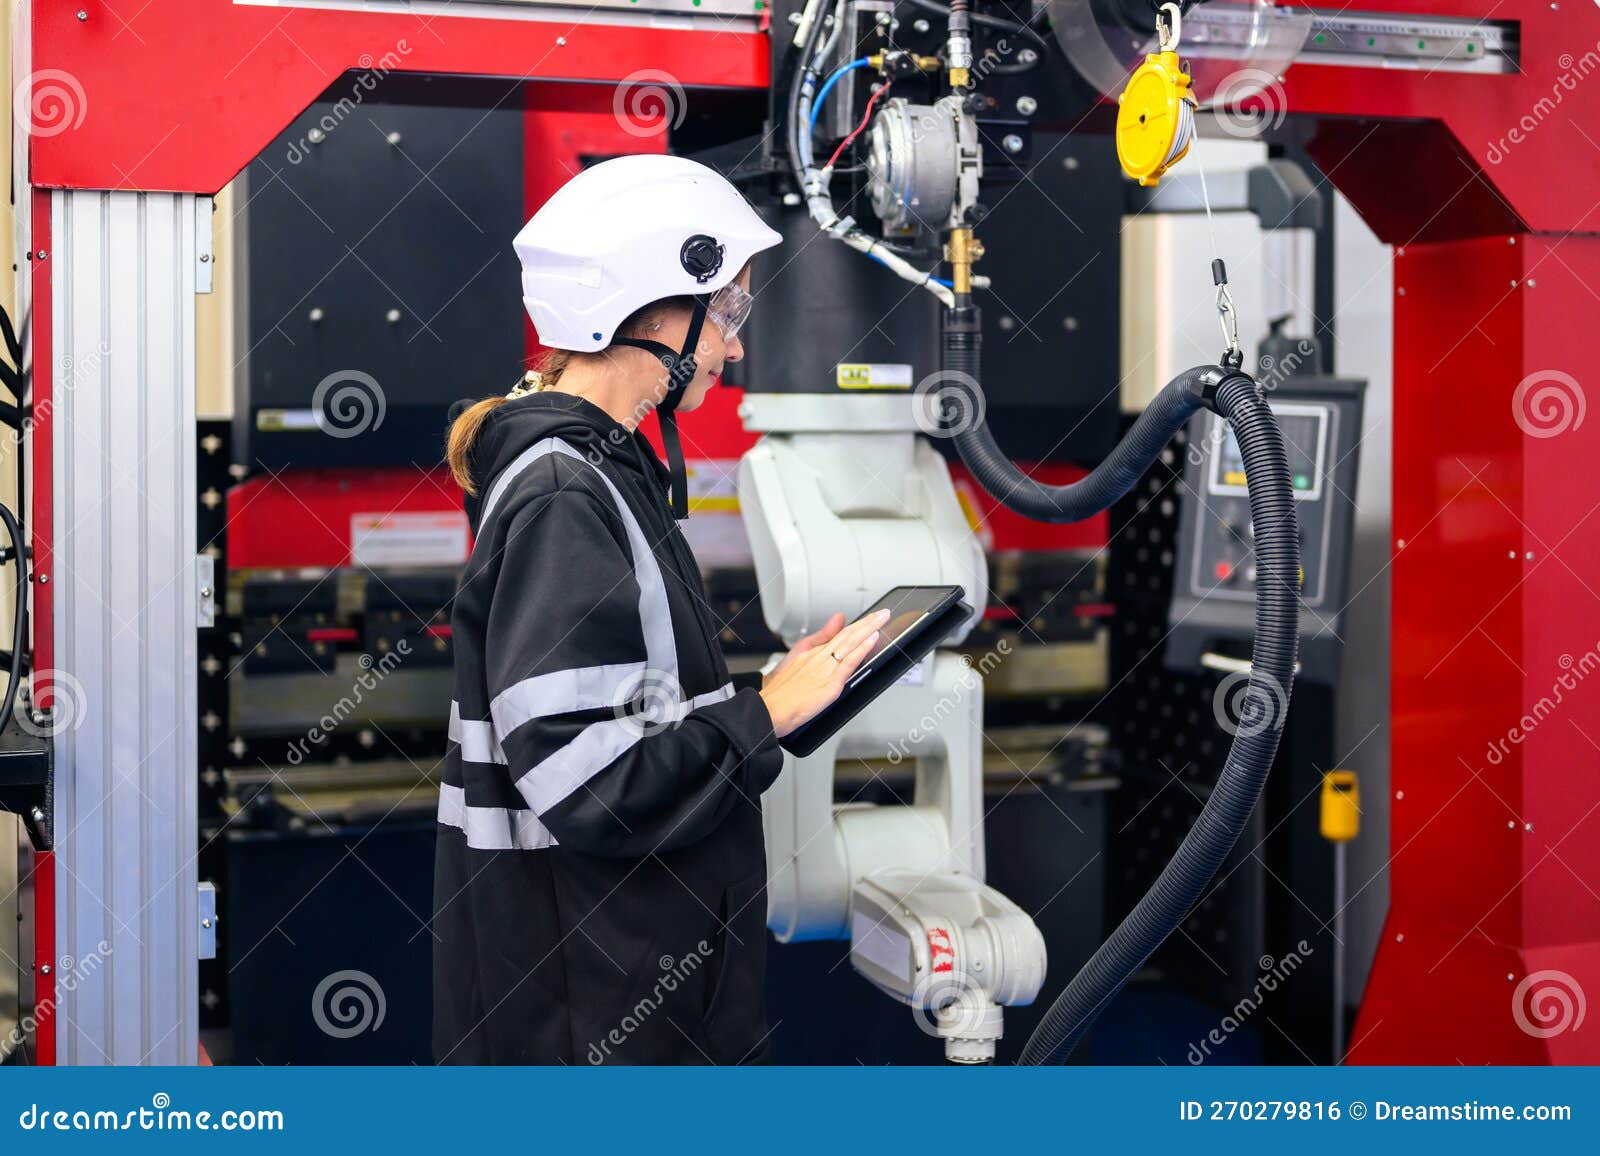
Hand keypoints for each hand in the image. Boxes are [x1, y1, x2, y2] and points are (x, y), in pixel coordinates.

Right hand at [758, 609, 889, 738]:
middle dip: (867, 621)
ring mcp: (825, 669)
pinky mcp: (830, 683)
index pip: (839, 635)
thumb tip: (830, 628)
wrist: (770, 710)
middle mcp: (819, 657)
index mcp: (811, 654)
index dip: (857, 625)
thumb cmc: (779, 693)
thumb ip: (816, 643)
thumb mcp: (794, 662)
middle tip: (883, 613)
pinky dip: (862, 648)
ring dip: (868, 628)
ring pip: (850, 643)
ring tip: (882, 618)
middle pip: (847, 635)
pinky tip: (872, 639)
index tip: (871, 618)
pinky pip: (850, 662)